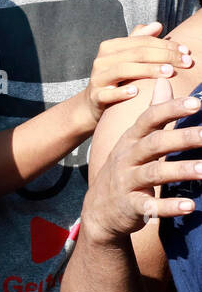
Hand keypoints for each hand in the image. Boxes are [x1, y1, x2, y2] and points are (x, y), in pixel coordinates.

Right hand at [78, 23, 192, 128]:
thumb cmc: (116, 77)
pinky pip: (108, 93)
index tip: (186, 51)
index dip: (165, 44)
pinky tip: (137, 92)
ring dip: (148, 70)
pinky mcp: (96, 96)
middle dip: (164, 56)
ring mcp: (98, 78)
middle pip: (136, 53)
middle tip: (186, 62)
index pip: (142, 41)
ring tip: (169, 73)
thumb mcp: (126, 57)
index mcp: (110, 47)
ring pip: (123, 70)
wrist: (94, 100)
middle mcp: (102, 60)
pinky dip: (122, 92)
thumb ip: (140, 40)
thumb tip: (157, 25)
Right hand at [82, 78, 201, 242]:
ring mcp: (127, 182)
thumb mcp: (133, 141)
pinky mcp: (131, 206)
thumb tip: (164, 81)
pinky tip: (190, 206)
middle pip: (154, 144)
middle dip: (183, 138)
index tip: (197, 102)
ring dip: (180, 170)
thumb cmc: (125, 169)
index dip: (171, 110)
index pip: (149, 119)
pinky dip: (169, 206)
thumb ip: (152, 114)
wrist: (99, 210)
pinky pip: (150, 206)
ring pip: (153, 173)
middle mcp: (126, 157)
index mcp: (131, 139)